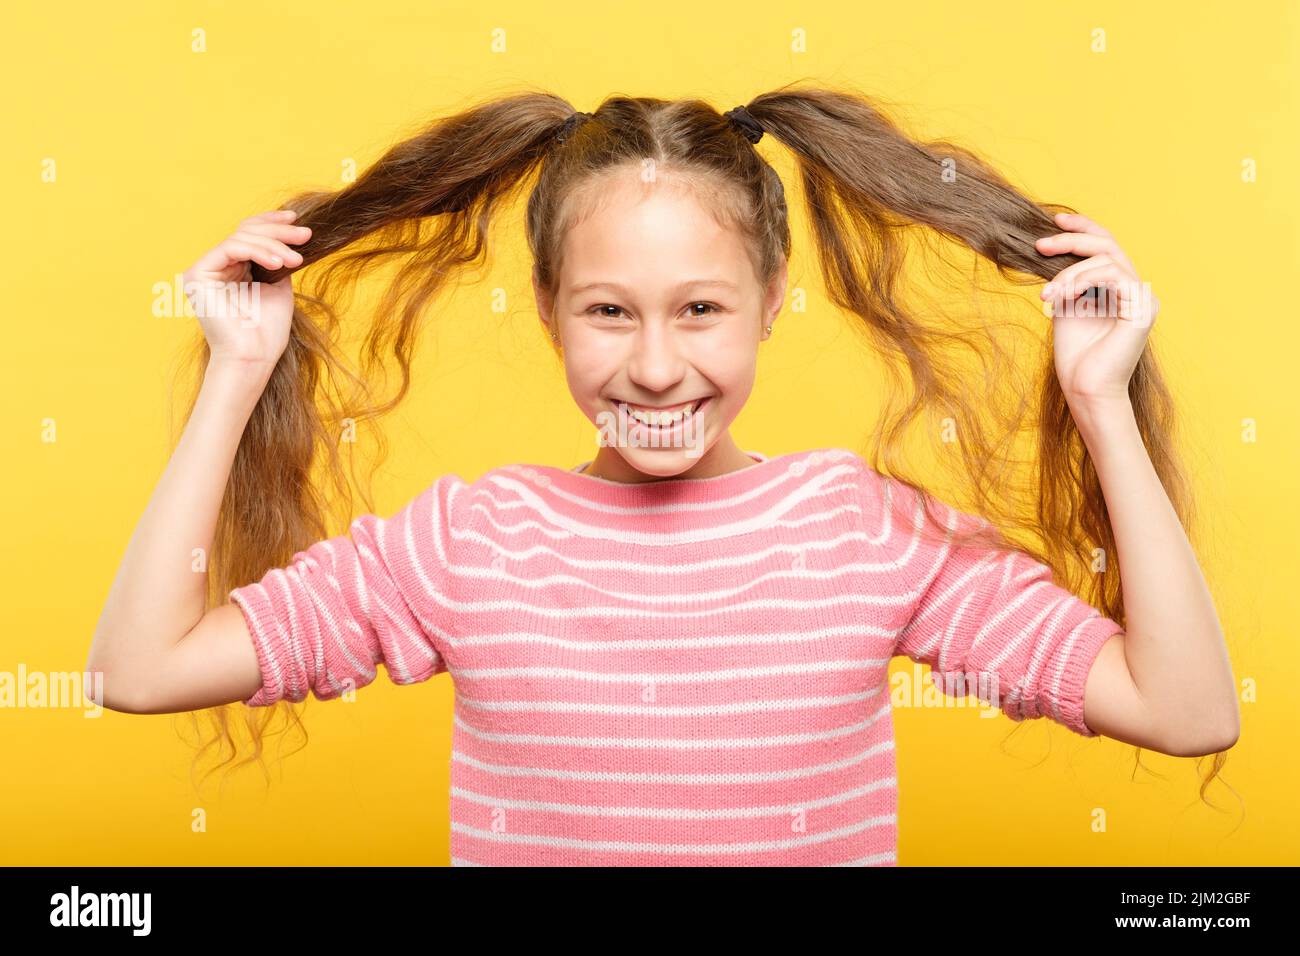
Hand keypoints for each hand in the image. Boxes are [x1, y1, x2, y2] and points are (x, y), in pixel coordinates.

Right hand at [182, 209, 311, 368]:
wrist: (253, 358)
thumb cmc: (267, 331)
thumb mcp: (278, 287)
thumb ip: (277, 261)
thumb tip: (289, 237)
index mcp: (231, 269)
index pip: (248, 235)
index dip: (271, 223)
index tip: (297, 221)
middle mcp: (214, 267)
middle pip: (245, 232)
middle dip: (278, 231)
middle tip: (306, 235)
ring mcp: (204, 270)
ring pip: (241, 238)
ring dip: (274, 245)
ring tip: (295, 260)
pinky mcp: (198, 274)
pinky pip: (231, 248)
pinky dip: (258, 251)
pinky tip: (278, 263)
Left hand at [1035, 212, 1159, 404]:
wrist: (1085, 389)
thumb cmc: (1076, 356)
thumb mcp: (1066, 308)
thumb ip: (1067, 281)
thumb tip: (1054, 254)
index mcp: (1119, 287)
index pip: (1105, 246)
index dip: (1082, 229)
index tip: (1054, 221)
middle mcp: (1135, 288)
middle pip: (1108, 245)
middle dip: (1072, 240)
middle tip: (1040, 245)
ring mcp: (1143, 297)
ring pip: (1106, 260)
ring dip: (1069, 273)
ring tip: (1046, 295)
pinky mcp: (1143, 308)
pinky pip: (1113, 276)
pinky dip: (1082, 281)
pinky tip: (1061, 297)